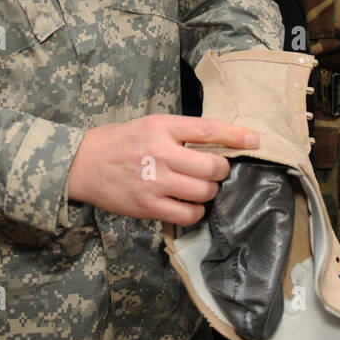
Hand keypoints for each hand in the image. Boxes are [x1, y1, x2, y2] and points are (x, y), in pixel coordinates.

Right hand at [67, 114, 258, 224]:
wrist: (84, 164)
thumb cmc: (121, 142)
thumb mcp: (151, 125)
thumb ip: (181, 132)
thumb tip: (219, 144)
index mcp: (163, 126)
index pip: (209, 129)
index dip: (236, 136)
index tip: (254, 141)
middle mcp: (161, 152)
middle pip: (213, 166)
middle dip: (219, 171)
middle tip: (211, 171)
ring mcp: (155, 181)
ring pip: (205, 192)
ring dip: (208, 192)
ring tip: (198, 188)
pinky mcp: (148, 206)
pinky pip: (189, 214)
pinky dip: (195, 212)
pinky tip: (188, 205)